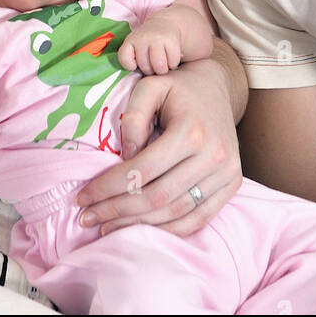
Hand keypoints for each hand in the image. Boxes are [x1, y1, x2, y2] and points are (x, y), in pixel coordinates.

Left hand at [75, 55, 241, 236]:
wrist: (217, 88)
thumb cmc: (178, 87)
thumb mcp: (150, 86)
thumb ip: (133, 117)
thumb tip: (126, 157)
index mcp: (191, 130)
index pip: (142, 170)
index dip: (108, 187)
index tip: (83, 197)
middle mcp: (213, 155)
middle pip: (157, 196)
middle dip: (117, 211)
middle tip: (87, 218)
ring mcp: (226, 173)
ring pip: (176, 213)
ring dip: (138, 225)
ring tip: (107, 228)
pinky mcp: (232, 184)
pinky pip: (198, 218)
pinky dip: (168, 230)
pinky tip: (142, 230)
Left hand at [118, 15, 181, 75]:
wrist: (164, 23)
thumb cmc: (147, 43)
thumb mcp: (135, 47)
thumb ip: (132, 60)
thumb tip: (138, 78)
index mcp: (131, 41)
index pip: (124, 58)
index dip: (130, 65)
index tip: (135, 64)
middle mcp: (143, 38)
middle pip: (145, 67)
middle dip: (150, 70)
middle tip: (152, 63)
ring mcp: (157, 38)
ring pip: (159, 67)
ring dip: (162, 69)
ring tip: (161, 63)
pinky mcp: (171, 40)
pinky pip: (173, 63)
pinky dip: (173, 64)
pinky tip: (170, 57)